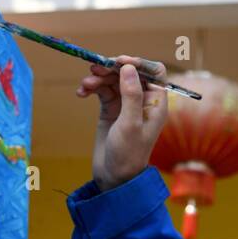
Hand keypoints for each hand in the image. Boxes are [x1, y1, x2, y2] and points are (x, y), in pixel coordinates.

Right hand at [76, 56, 169, 190]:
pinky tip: (81, 93)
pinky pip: (102, 90)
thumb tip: (128, 68)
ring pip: (114, 79)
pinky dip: (92, 87)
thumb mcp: (130, 124)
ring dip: (99, 77)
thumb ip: (131, 95)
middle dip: (112, 68)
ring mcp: (126, 104)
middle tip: (95, 68)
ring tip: (86, 84)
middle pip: (130, 72)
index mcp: (156, 103)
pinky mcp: (111, 108)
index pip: (154, 72)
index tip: (119, 62)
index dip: (139, 63)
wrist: (114, 176)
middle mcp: (143, 100)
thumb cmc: (128, 154)